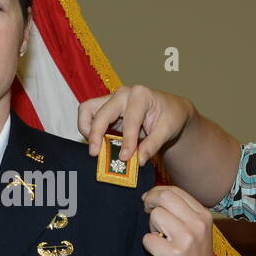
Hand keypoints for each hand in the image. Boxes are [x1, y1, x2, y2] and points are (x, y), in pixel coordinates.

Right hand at [78, 85, 193, 167]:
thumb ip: (153, 145)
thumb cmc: (170, 116)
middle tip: (95, 154)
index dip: (127, 140)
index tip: (125, 157)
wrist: (169, 109)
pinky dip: (87, 129)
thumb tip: (138, 160)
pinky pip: (88, 115)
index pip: (130, 120)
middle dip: (96, 133)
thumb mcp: (168, 130)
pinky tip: (96, 143)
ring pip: (87, 108)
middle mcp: (123, 94)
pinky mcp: (105, 108)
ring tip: (93, 147)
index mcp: (141, 95)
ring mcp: (112, 100)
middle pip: (101, 112)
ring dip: (86, 128)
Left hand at [142, 185, 221, 255]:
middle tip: (146, 212)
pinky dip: (148, 246)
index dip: (157, 193)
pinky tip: (157, 253)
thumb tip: (155, 196)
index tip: (150, 202)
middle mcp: (197, 225)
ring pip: (155, 215)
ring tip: (159, 239)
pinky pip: (148, 238)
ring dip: (151, 227)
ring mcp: (186, 239)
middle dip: (150, 202)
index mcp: (204, 216)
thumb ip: (183, 214)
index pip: (175, 191)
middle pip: (164, 197)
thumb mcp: (198, 233)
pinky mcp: (173, 255)